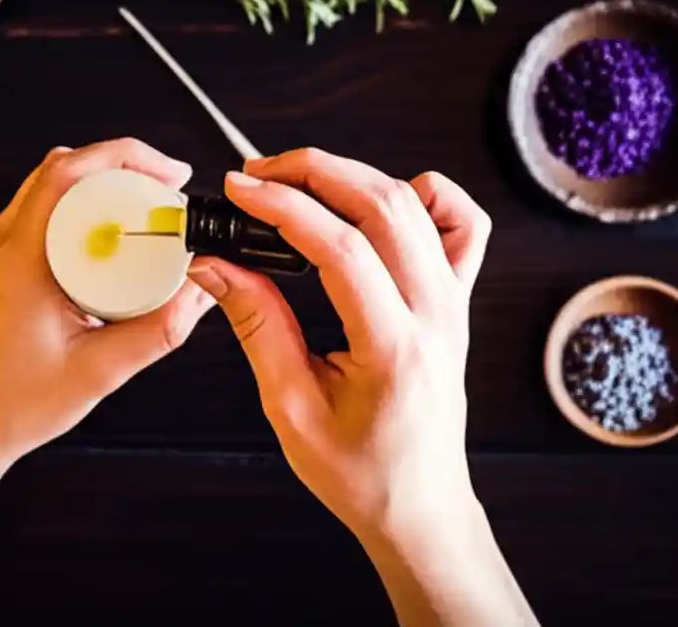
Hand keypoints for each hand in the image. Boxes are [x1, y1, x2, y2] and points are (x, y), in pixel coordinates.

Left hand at [0, 138, 215, 464]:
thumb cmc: (12, 406)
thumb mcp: (97, 373)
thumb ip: (155, 333)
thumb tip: (197, 295)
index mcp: (17, 263)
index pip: (67, 176)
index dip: (124, 157)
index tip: (168, 173)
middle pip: (62, 170)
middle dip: (122, 167)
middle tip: (166, 190)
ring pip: (51, 188)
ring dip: (101, 188)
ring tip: (145, 210)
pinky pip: (42, 214)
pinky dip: (81, 212)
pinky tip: (111, 239)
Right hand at [189, 148, 491, 539]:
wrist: (418, 504)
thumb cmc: (359, 472)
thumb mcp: (290, 405)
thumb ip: (256, 324)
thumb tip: (216, 264)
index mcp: (394, 349)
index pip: (343, 248)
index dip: (284, 207)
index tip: (238, 190)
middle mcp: (436, 316)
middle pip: (385, 206)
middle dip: (313, 172)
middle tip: (257, 174)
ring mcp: (454, 304)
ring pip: (418, 202)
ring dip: (352, 176)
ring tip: (296, 181)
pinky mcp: (457, 300)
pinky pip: (462, 224)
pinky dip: (426, 194)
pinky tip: (381, 198)